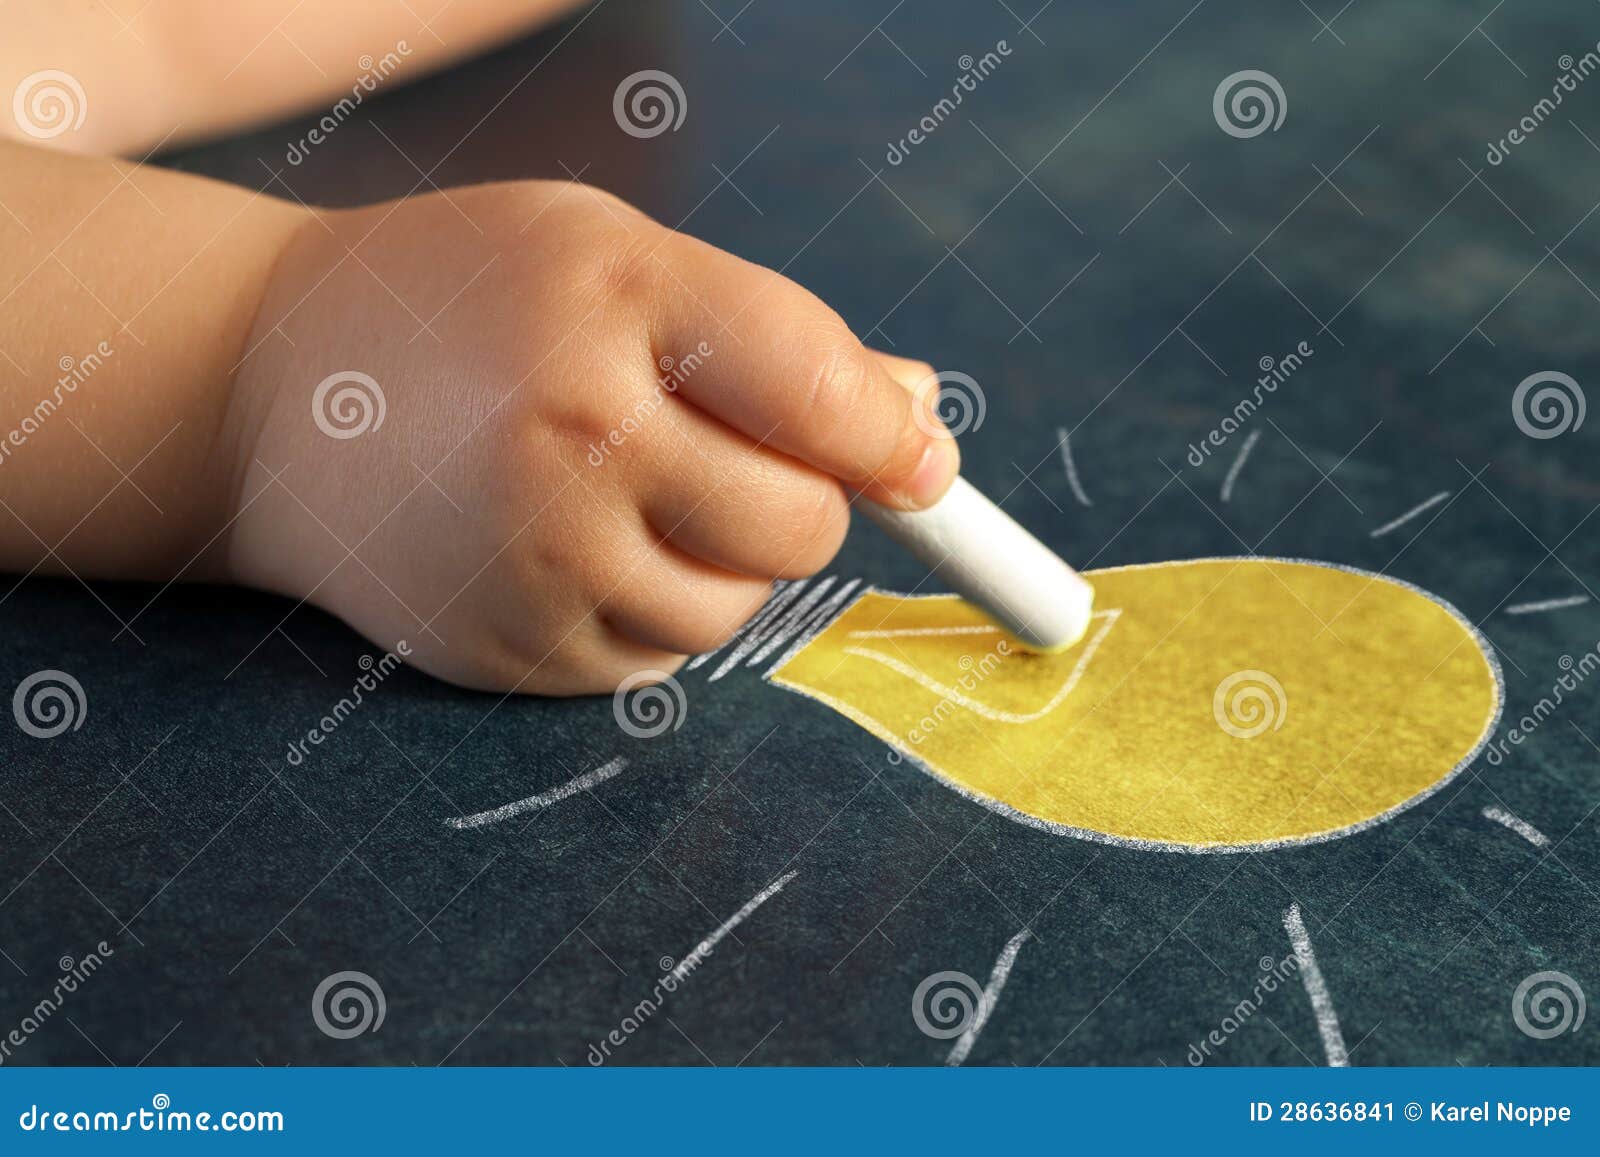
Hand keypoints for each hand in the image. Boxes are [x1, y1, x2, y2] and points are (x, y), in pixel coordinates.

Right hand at [224, 181, 958, 694]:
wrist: (268, 389)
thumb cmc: (473, 304)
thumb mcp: (615, 258)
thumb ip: (774, 337)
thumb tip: (921, 426)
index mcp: (617, 298)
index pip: (819, 391)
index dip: (893, 440)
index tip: (922, 469)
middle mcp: (575, 429)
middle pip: (799, 526)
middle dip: (805, 505)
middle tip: (746, 465)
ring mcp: (536, 553)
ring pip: (737, 613)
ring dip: (726, 567)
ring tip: (638, 497)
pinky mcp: (510, 647)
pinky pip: (655, 662)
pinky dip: (650, 612)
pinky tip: (575, 546)